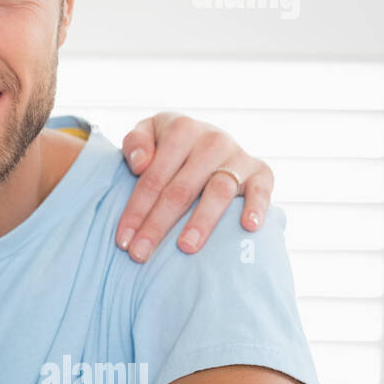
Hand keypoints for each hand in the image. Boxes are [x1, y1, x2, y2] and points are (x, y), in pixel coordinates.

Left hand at [115, 112, 272, 262]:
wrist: (208, 136)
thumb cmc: (168, 144)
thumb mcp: (147, 133)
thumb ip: (135, 143)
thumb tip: (140, 164)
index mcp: (180, 129)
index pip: (153, 178)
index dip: (136, 210)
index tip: (122, 241)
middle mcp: (211, 140)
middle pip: (180, 190)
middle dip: (157, 225)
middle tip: (140, 254)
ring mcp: (238, 156)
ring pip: (218, 192)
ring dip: (201, 222)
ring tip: (185, 248)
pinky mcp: (261, 171)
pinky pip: (261, 190)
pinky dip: (257, 207)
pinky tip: (248, 226)